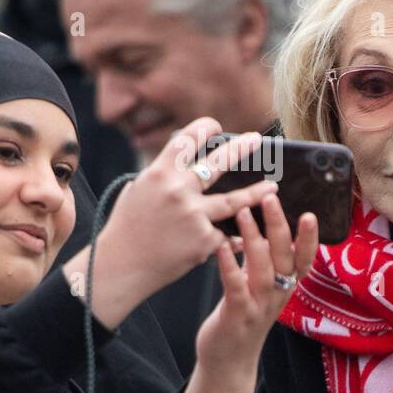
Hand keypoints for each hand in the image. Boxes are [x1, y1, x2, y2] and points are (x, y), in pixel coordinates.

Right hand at [60, 117, 279, 328]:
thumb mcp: (137, 192)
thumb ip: (161, 176)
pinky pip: (225, 234)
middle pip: (217, 164)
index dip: (203, 129)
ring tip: (272, 187)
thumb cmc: (125, 228)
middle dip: (240, 149)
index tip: (216, 126)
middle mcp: (177, 191)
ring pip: (234, 201)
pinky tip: (247, 234)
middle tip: (256, 140)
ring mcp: (193, 216)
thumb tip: (185, 164)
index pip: (186, 140)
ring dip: (256, 192)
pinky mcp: (203, 242)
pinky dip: (235, 235)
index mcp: (158, 174)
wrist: (120, 267)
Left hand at [181, 195, 319, 392]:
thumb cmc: (242, 315)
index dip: (310, 239)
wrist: (228, 361)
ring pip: (263, 269)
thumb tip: (263, 223)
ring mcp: (259, 306)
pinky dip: (230, 266)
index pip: (304, 260)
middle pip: (284, 257)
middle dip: (279, 226)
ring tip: (243, 212)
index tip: (310, 213)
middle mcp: (277, 295)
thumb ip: (263, 259)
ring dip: (253, 238)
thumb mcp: (258, 286)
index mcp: (285, 286)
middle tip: (270, 198)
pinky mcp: (237, 316)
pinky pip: (236, 287)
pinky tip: (221, 246)